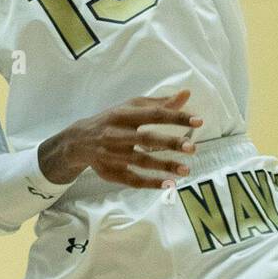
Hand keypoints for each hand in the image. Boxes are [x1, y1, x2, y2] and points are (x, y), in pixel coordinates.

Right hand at [40, 90, 202, 188]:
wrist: (79, 141)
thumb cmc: (111, 120)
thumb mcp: (130, 107)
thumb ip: (159, 103)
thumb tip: (186, 94)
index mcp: (123, 114)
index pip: (153, 114)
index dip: (175, 117)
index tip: (198, 121)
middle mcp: (117, 134)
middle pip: (146, 139)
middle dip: (170, 143)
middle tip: (192, 147)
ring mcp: (113, 155)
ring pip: (141, 161)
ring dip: (164, 166)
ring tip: (186, 169)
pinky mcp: (111, 172)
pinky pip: (133, 179)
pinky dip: (151, 183)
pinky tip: (168, 184)